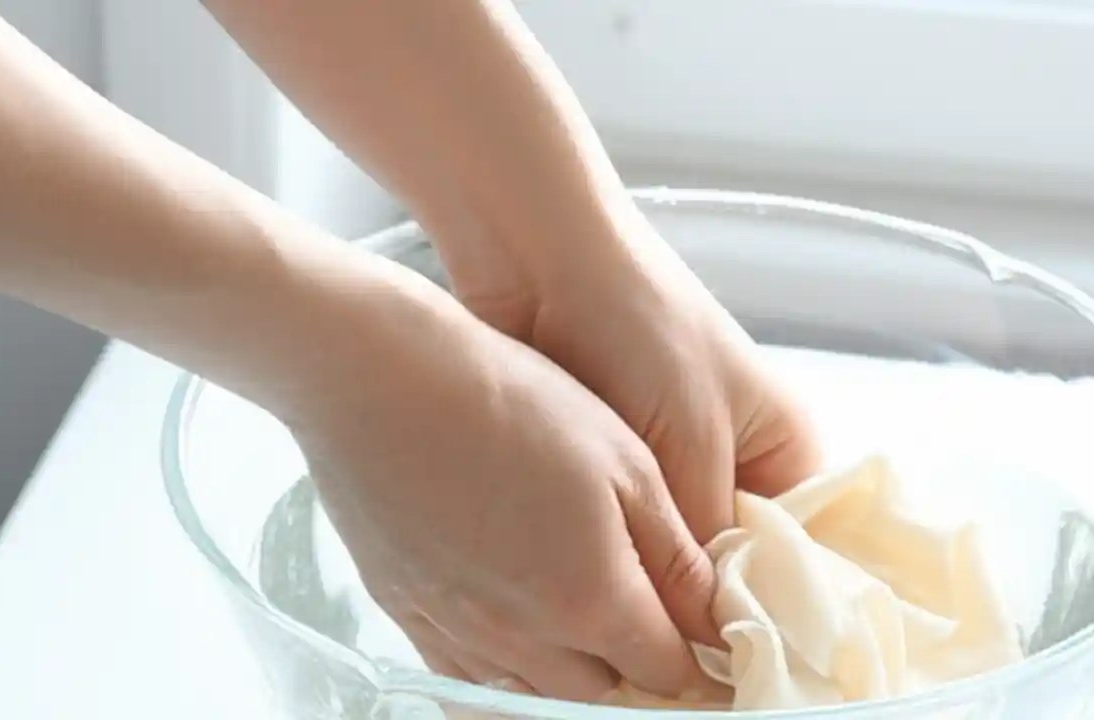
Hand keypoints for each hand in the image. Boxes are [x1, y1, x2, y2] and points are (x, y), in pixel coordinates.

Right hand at [278, 268, 710, 701]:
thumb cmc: (509, 400)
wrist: (382, 378)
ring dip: (570, 675)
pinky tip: (513, 634)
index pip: (666, 670)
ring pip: (534, 694)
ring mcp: (458, 630)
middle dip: (634, 671)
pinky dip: (503, 671)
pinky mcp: (407, 614)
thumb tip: (711, 615)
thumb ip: (673, 552)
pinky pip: (466, 679)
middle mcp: (524, 636)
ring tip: (583, 627)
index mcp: (591, 597)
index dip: (694, 658)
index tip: (703, 638)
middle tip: (647, 626)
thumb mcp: (624, 460)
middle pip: (603, 693)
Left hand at [442, 204, 822, 646]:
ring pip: (678, 560)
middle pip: (741, 570)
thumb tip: (709, 641)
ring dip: (660, 596)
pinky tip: (604, 612)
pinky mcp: (612, 470)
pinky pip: (627, 539)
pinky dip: (621, 570)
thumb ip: (702, 541)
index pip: (811, 558)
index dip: (785, 615)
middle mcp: (739, 467)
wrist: (540, 259)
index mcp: (788, 450)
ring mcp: (673, 469)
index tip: (757, 673)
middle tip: (691, 678)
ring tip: (643, 658)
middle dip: (715, 616)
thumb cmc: (637, 326)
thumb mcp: (687, 441)